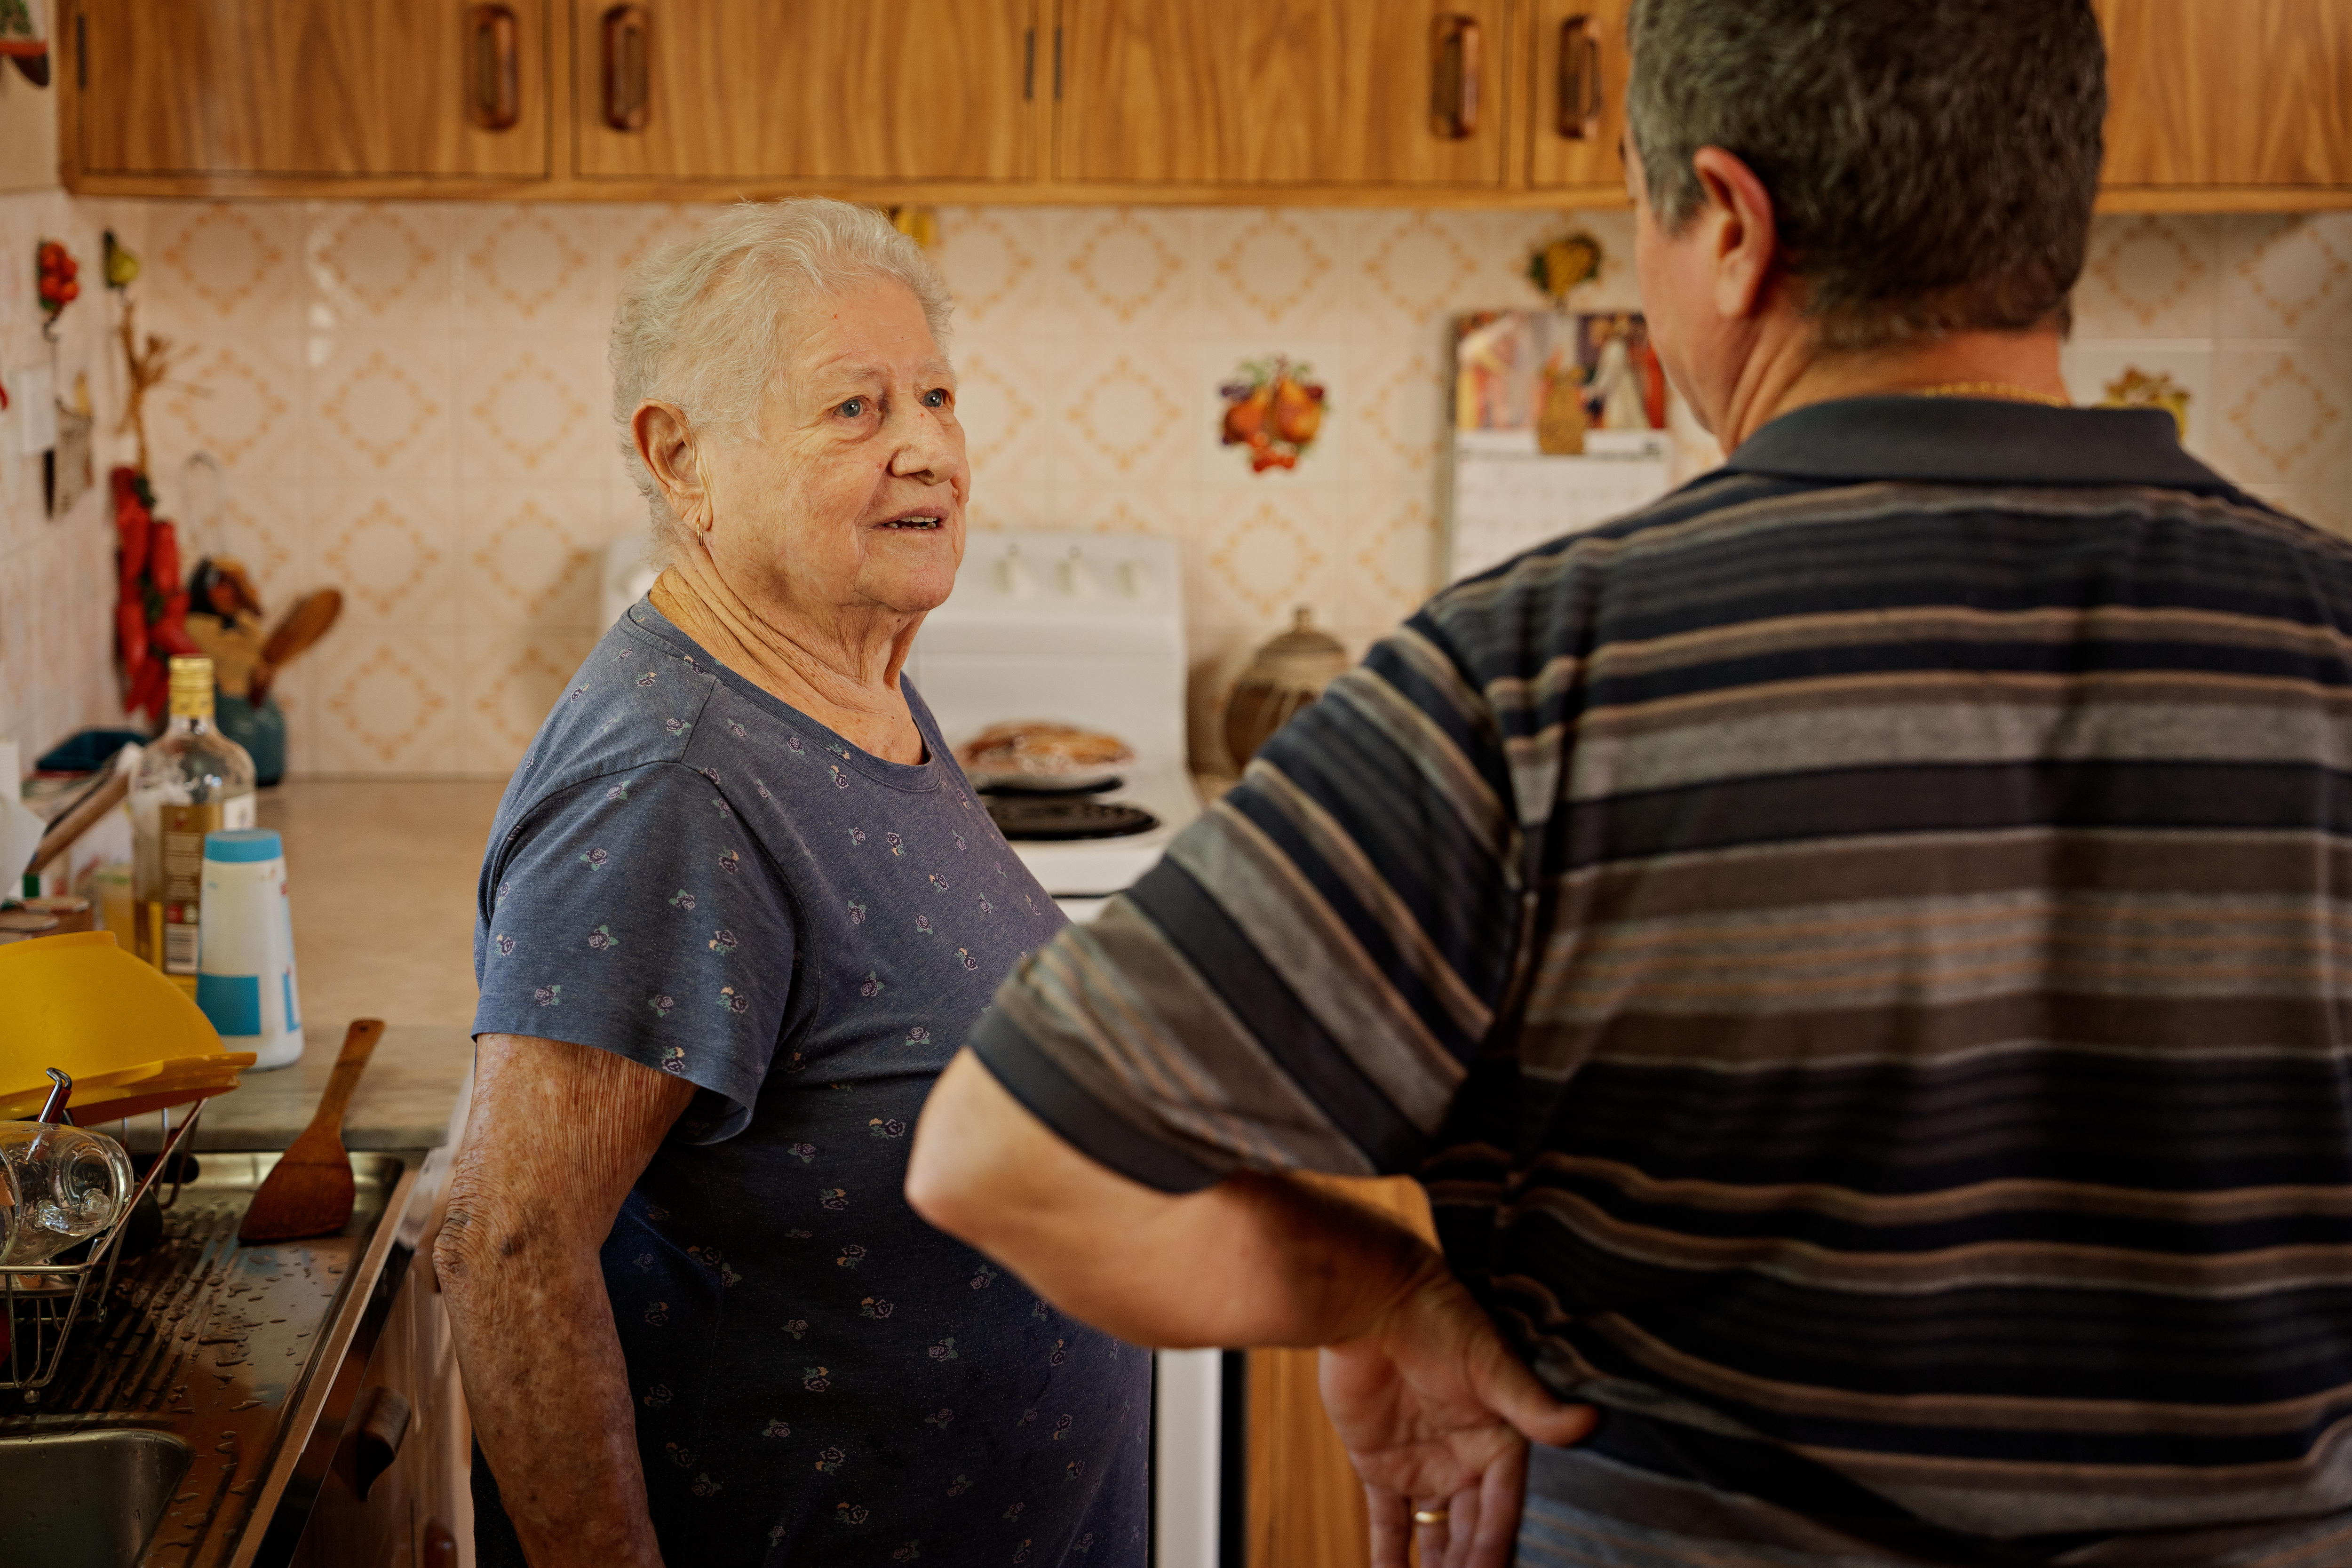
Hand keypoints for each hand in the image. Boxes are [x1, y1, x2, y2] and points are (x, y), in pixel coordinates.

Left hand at [1319, 1258, 1595, 1567]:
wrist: (1370, 1298)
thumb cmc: (1438, 1320)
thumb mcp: (1490, 1364)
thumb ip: (1533, 1404)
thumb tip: (1589, 1422)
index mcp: (1500, 1442)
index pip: (1502, 1513)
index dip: (1496, 1553)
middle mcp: (1465, 1461)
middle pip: (1472, 1534)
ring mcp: (1422, 1465)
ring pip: (1434, 1536)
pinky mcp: (1379, 1463)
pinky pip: (1388, 1523)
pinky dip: (1389, 1557)